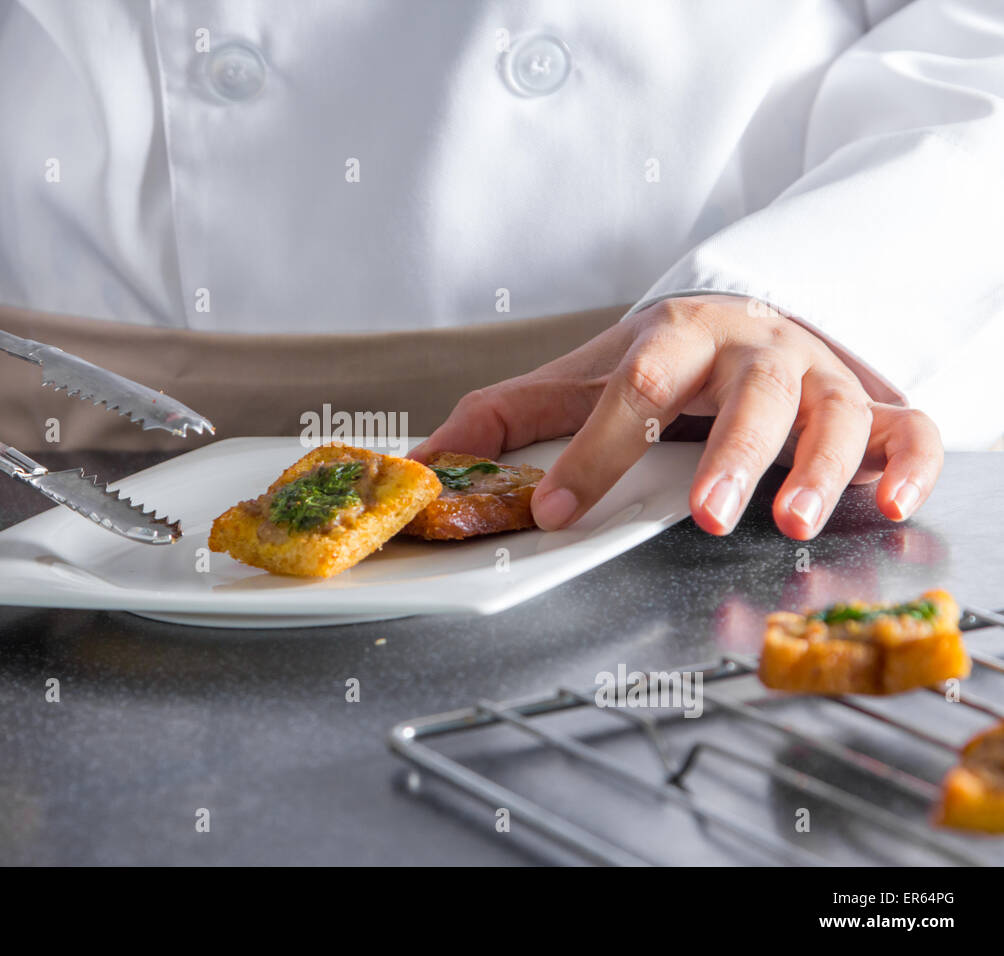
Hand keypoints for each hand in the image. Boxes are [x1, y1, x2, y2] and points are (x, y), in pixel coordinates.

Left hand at [414, 294, 942, 539]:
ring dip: (818, 465)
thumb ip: (507, 417)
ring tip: (796, 521)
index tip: (555, 511)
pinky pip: (910, 429)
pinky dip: (912, 462)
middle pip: (748, 393)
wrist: (747, 317)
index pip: (634, 389)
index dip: (595, 452)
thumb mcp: (580, 378)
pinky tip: (894, 502)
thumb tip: (423, 462)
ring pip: (832, 411)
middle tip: (702, 515)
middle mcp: (754, 351)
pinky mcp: (874, 404)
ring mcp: (820, 376)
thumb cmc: (660, 363)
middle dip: (727, 453)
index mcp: (674, 339)